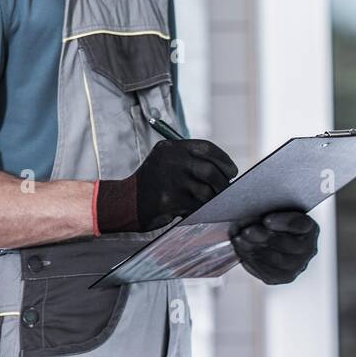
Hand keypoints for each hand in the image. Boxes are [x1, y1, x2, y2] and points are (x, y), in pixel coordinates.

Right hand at [95, 139, 237, 233]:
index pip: (207, 148)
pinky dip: (200, 209)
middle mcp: (170, 160)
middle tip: (225, 190)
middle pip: (210, 171)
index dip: (224, 160)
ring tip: (208, 201)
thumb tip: (225, 171)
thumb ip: (189, 160)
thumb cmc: (152, 183)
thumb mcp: (165, 161)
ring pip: (205, 191)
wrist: (123, 202)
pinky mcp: (169, 200)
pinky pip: (196, 205)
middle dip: (222, 183)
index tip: (232, 171)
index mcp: (171, 147)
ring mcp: (169, 180)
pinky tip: (194, 209)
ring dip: (211, 199)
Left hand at [231, 211, 318, 284]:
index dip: (283, 223)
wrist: (275, 242)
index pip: (300, 225)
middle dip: (263, 237)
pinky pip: (267, 271)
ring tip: (239, 240)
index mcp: (309, 228)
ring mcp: (298, 265)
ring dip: (253, 248)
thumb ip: (268, 210)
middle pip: (286, 244)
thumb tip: (249, 212)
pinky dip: (252, 260)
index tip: (266, 220)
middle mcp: (308, 248)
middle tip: (246, 231)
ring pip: (275, 259)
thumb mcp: (275, 212)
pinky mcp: (283, 277)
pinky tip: (242, 250)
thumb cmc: (275, 224)